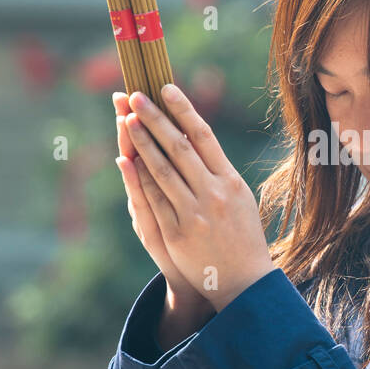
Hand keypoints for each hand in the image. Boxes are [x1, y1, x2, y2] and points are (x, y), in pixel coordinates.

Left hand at [118, 83, 277, 313]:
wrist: (244, 281)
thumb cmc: (241, 235)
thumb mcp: (239, 198)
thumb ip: (217, 171)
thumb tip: (195, 139)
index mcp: (230, 181)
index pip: (203, 136)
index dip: (182, 109)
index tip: (165, 87)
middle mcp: (213, 193)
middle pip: (179, 147)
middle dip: (155, 119)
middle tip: (135, 96)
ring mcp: (194, 213)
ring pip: (162, 170)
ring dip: (142, 142)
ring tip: (126, 119)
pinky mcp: (177, 233)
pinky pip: (153, 199)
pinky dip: (138, 178)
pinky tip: (125, 159)